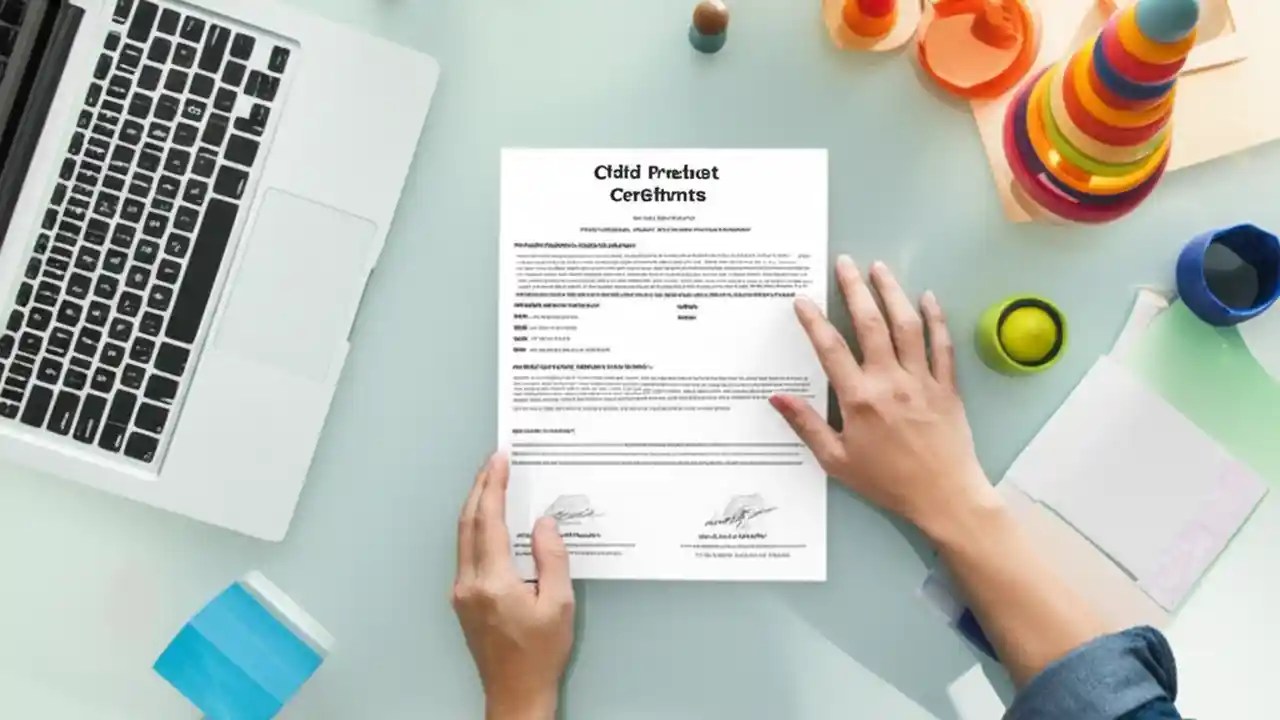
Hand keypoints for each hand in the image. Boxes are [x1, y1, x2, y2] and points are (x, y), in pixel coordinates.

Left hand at [453, 452, 574, 719]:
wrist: (515, 693)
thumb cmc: (541, 654)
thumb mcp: (559, 605)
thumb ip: (552, 559)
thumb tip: (543, 523)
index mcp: (493, 582)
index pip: (490, 521)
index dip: (494, 486)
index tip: (500, 460)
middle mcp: (469, 583)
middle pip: (469, 523)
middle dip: (481, 487)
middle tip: (495, 461)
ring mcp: (461, 592)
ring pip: (463, 537)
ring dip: (476, 506)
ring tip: (491, 481)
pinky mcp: (462, 600)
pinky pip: (466, 552)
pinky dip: (476, 528)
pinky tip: (490, 520)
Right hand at [770, 257, 999, 538]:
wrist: (944, 496)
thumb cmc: (886, 482)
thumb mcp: (837, 460)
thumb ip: (807, 425)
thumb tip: (777, 397)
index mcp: (859, 399)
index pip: (831, 349)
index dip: (813, 321)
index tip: (801, 300)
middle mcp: (890, 381)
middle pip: (871, 324)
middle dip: (855, 289)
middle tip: (845, 263)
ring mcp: (922, 380)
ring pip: (907, 325)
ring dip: (892, 292)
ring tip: (880, 268)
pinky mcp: (947, 386)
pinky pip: (941, 345)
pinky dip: (935, 319)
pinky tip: (927, 298)